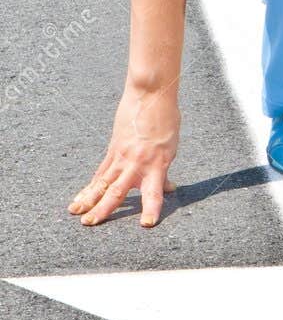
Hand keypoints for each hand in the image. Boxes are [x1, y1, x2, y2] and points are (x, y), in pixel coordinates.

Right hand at [67, 82, 179, 228]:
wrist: (150, 95)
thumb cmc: (166, 120)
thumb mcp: (171, 148)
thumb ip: (164, 170)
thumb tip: (168, 188)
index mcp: (157, 164)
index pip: (154, 193)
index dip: (151, 209)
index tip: (146, 224)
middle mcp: (137, 163)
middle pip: (117, 191)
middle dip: (103, 209)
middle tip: (90, 223)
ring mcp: (122, 157)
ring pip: (102, 182)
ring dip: (88, 199)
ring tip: (75, 212)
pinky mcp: (113, 149)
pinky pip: (101, 171)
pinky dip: (91, 185)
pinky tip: (81, 196)